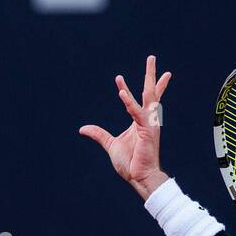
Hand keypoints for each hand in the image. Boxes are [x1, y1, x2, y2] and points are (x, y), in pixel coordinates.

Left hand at [79, 54, 172, 200]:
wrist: (140, 178)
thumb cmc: (131, 164)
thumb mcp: (110, 145)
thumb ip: (99, 134)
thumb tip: (83, 128)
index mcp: (140, 121)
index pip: (143, 100)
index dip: (136, 87)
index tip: (121, 77)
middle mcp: (147, 120)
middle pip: (151, 93)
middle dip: (152, 75)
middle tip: (152, 58)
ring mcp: (148, 124)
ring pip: (149, 97)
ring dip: (150, 79)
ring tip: (150, 63)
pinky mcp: (146, 131)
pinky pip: (137, 113)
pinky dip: (129, 103)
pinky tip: (122, 92)